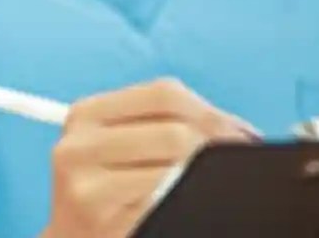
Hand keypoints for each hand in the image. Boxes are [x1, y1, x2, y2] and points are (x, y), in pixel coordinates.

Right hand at [40, 78, 259, 237]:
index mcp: (85, 114)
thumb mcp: (117, 144)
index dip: (211, 113)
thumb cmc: (107, 190)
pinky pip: (167, 206)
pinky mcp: (105, 224)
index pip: (164, 95)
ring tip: (207, 185)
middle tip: (233, 164)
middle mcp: (79, 147)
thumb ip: (165, 123)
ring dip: (203, 179)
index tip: (238, 134)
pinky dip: (187, 205)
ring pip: (176, 171)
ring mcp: (88, 189)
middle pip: (175, 134)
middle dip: (216, 149)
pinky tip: (183, 208)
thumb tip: (237, 130)